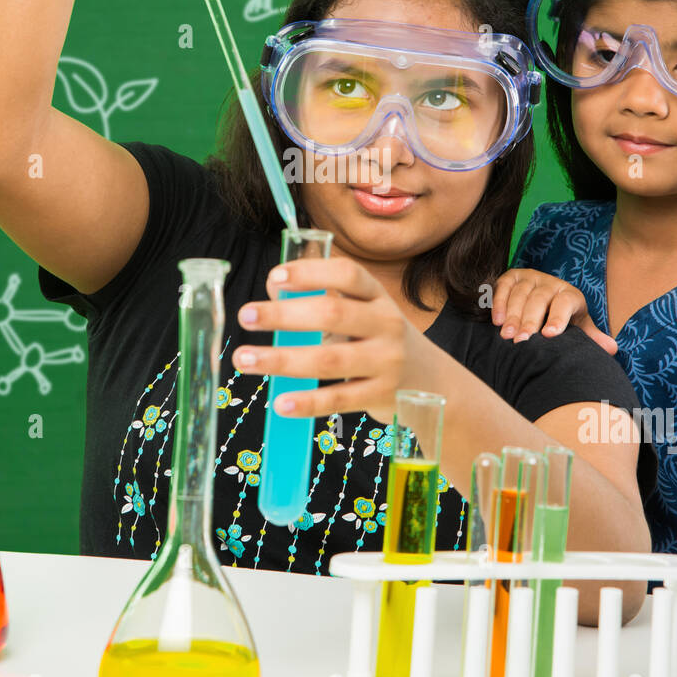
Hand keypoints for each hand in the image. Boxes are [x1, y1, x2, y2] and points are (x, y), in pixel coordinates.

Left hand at [232, 256, 427, 424]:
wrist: (432, 381)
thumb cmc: (380, 340)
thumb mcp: (364, 312)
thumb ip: (324, 301)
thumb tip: (272, 294)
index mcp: (378, 296)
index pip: (347, 274)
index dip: (310, 272)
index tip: (274, 278)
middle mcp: (386, 324)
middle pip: (332, 315)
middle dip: (284, 315)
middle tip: (245, 315)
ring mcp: (387, 361)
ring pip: (329, 360)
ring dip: (282, 360)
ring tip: (244, 359)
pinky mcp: (381, 395)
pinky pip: (339, 399)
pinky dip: (307, 402)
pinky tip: (280, 404)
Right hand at [491, 268, 618, 354]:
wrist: (544, 299)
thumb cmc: (562, 319)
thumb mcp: (577, 326)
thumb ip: (591, 337)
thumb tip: (613, 348)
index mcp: (570, 295)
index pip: (565, 303)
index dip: (558, 318)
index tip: (549, 335)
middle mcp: (550, 283)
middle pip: (539, 300)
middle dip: (529, 321)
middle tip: (521, 341)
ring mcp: (530, 278)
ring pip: (520, 294)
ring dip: (512, 315)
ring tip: (506, 336)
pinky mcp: (511, 276)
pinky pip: (503, 287)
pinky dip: (498, 302)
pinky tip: (496, 320)